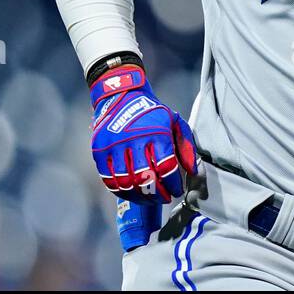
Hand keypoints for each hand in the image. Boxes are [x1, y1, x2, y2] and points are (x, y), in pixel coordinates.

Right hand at [89, 64, 200, 203]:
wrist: (121, 95)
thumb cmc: (152, 113)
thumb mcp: (175, 122)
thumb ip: (186, 147)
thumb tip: (193, 172)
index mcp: (157, 133)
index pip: (167, 168)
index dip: (173, 185)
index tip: (177, 191)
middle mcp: (134, 140)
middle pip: (146, 179)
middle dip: (157, 194)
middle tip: (164, 199)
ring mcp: (114, 146)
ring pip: (126, 183)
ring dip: (139, 197)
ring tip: (149, 199)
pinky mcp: (99, 151)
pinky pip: (109, 180)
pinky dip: (121, 191)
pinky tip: (132, 193)